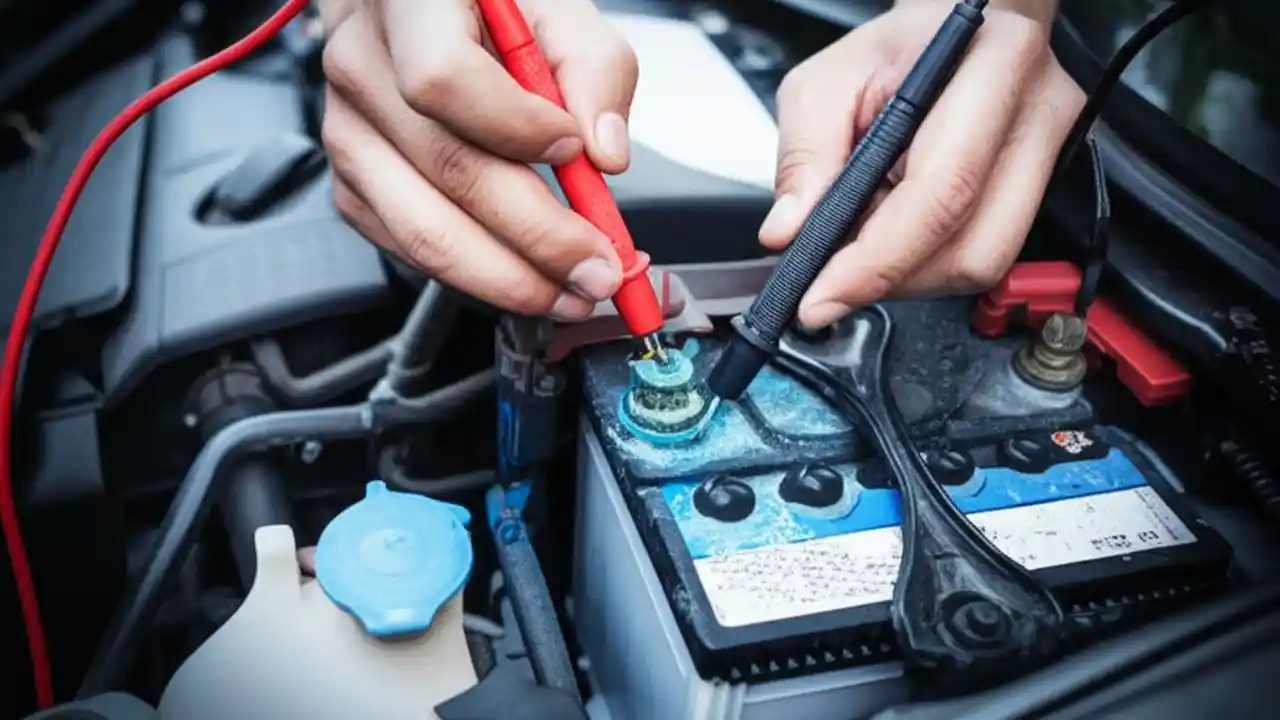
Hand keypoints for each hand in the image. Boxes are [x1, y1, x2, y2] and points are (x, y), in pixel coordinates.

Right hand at [317, 0, 638, 320]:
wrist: (423, 15)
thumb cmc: (488, 6)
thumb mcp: (556, 9)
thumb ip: (594, 68)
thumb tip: (605, 155)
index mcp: (408, 2)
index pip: (444, 79)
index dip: (515, 127)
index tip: (574, 151)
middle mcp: (362, 65)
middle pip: (447, 171)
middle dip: (537, 238)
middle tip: (597, 268)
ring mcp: (348, 129)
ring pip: (423, 228)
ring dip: (507, 278)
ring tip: (570, 292)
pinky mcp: (350, 182)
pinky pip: (409, 246)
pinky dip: (471, 276)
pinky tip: (522, 277)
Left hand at [761, 0, 1083, 328]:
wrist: (961, 26)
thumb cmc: (899, 49)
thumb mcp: (826, 81)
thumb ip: (803, 155)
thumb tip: (790, 231)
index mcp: (992, 67)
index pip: (941, 192)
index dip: (877, 262)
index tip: (821, 295)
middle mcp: (1037, 115)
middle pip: (970, 248)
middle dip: (890, 279)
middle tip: (833, 276)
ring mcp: (1050, 156)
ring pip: (981, 264)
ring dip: (908, 277)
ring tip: (865, 242)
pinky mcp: (1041, 189)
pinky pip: (984, 255)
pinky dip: (926, 263)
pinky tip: (896, 235)